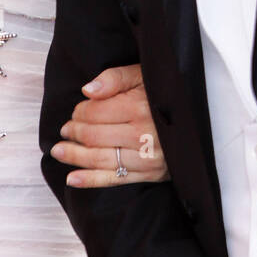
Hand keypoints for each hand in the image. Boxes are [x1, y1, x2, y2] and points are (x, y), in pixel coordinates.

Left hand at [49, 63, 170, 186]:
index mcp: (140, 106)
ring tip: (59, 151)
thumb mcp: (143, 75)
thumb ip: (114, 78)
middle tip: (66, 129)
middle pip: (95, 136)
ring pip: (101, 159)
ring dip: (75, 156)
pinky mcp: (151, 174)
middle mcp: (144, 134)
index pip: (96, 112)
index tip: (76, 111)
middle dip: (75, 132)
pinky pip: (115, 180)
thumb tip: (87, 90)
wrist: (197, 120)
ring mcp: (148, 158)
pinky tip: (72, 179)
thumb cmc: (165, 94)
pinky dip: (90, 180)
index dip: (79, 112)